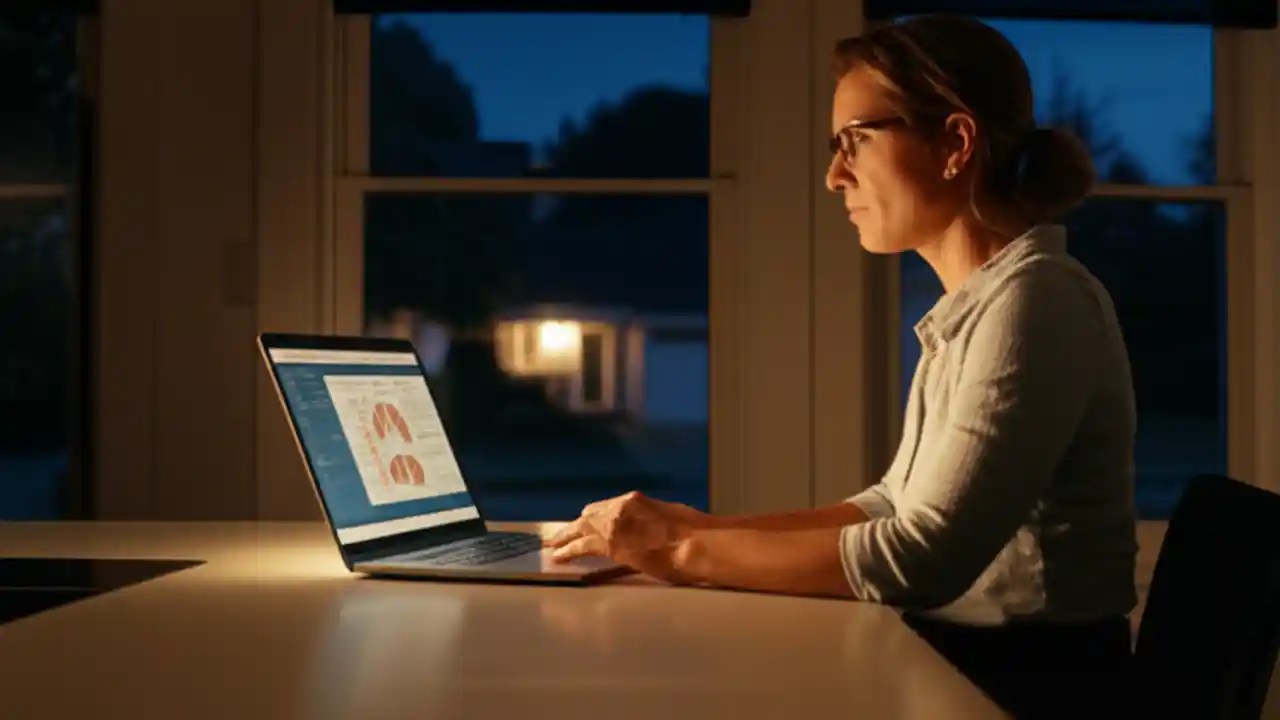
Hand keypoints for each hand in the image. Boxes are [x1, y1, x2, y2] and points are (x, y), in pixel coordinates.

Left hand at [544, 491, 708, 582]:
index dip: (595, 517)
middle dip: (576, 526)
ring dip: (567, 537)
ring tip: (554, 545)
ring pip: (581, 529)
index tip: (586, 522)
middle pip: (589, 516)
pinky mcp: (610, 544)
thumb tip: (650, 529)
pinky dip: (569, 551)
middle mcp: (621, 507)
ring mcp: (614, 524)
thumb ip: (653, 520)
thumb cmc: (694, 533)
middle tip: (561, 534)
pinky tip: (559, 556)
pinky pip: (582, 547)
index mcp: (636, 500)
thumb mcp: (672, 516)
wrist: (695, 544)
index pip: (607, 508)